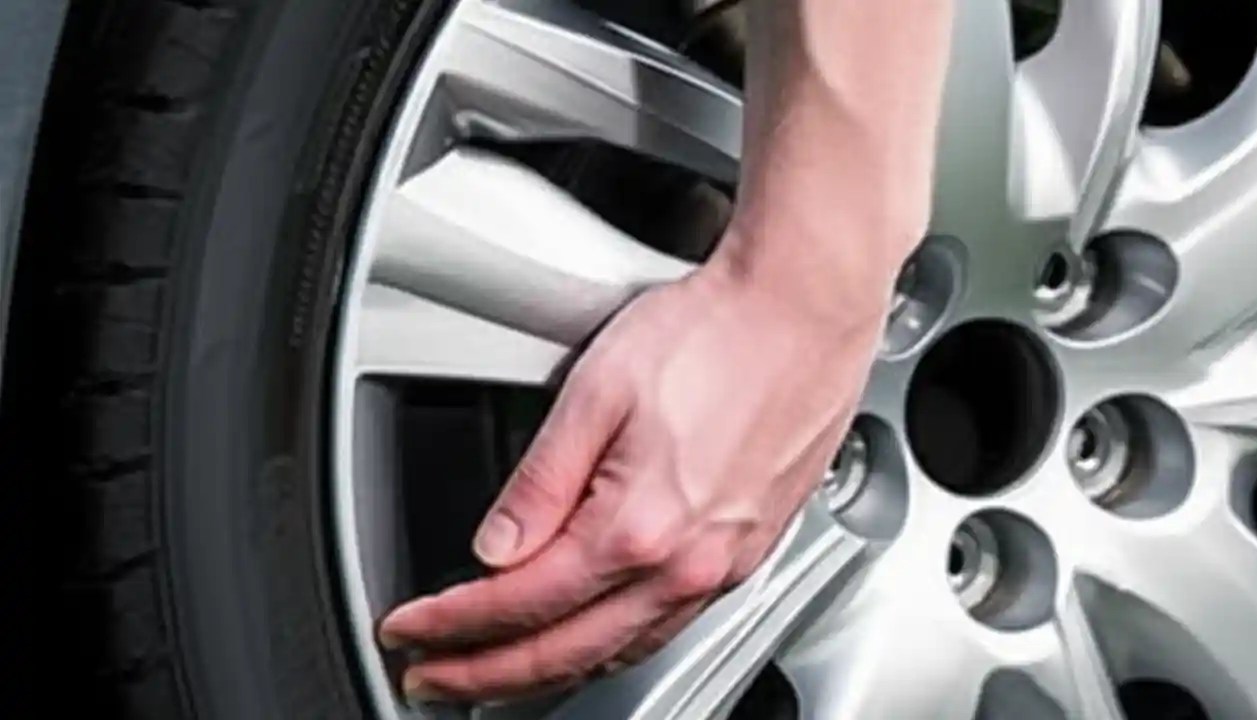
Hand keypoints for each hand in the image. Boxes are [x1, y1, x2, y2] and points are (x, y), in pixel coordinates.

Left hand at [377, 253, 891, 701]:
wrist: (804, 311)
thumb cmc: (716, 334)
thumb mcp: (597, 391)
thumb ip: (541, 481)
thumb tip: (496, 548)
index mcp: (637, 527)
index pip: (519, 602)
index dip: (451, 624)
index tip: (408, 630)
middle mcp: (686, 566)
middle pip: (566, 650)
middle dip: (486, 672)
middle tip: (433, 677)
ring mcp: (724, 567)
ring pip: (619, 651)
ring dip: (549, 671)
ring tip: (499, 673)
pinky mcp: (749, 553)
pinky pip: (667, 627)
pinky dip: (612, 648)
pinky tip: (592, 640)